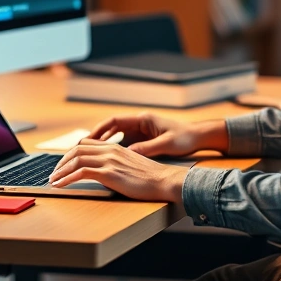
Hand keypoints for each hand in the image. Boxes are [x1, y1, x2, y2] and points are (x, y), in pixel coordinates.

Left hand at [48, 139, 188, 207]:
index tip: (63, 163)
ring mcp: (109, 160)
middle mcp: (110, 150)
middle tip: (54, 173)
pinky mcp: (109, 173)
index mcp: (115, 147)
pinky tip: (60, 185)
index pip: (86, 144)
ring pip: (76, 160)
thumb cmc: (151, 178)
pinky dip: (67, 178)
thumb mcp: (131, 165)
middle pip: (77, 150)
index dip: (71, 153)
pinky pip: (81, 172)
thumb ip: (117, 165)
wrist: (164, 181)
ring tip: (52, 180)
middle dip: (61, 161)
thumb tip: (105, 173)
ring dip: (60, 171)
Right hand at [88, 113, 227, 157]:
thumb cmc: (184, 138)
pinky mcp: (143, 139)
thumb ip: (147, 148)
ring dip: (103, 145)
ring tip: (89, 157)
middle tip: (81, 150)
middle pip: (111, 128)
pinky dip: (114, 151)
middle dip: (96, 138)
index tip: (87, 139)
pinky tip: (106, 161)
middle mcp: (139, 123)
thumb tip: (128, 153)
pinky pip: (123, 143)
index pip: (114, 121)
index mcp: (143, 120)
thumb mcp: (166, 144)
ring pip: (116, 137)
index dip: (99, 130)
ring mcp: (140, 131)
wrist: (198, 137)